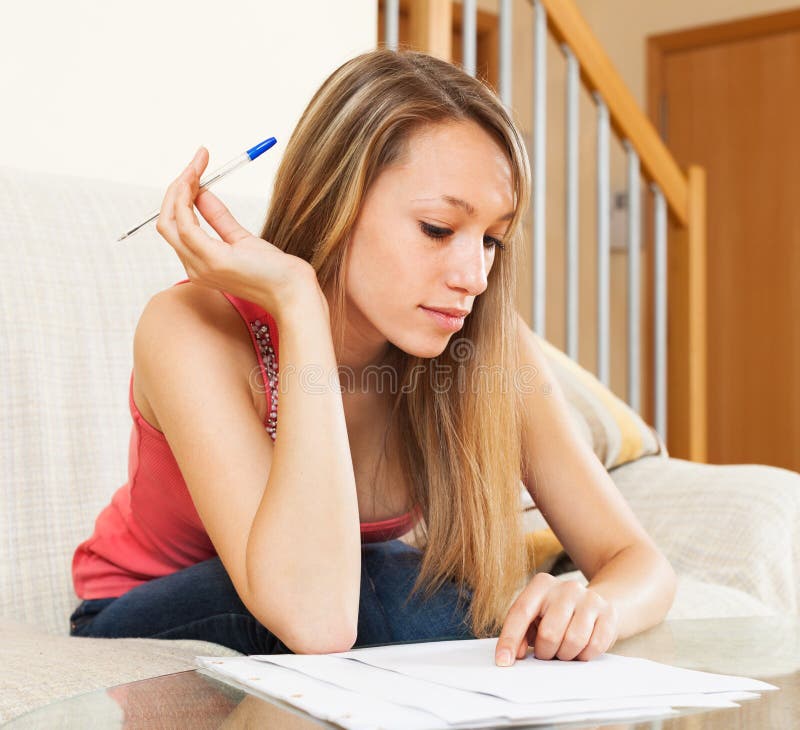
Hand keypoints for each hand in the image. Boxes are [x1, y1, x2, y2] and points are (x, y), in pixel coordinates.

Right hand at [156, 147, 319, 316]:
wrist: (292, 291)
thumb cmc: (273, 271)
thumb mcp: (242, 239)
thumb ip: (219, 219)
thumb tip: (203, 194)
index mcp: (199, 263)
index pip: (175, 225)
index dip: (181, 196)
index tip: (197, 170)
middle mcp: (194, 267)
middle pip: (166, 221)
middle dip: (177, 187)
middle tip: (196, 162)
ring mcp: (201, 266)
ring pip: (170, 220)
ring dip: (181, 187)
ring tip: (198, 165)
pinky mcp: (213, 260)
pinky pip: (186, 225)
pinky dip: (186, 200)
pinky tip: (198, 182)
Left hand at [494, 572, 618, 664]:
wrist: (596, 603)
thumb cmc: (557, 614)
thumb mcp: (536, 617)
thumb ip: (520, 633)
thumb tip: (512, 655)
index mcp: (541, 584)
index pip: (520, 612)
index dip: (510, 639)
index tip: (503, 662)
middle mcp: (566, 587)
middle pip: (549, 633)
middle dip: (545, 652)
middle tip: (547, 653)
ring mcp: (589, 598)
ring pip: (573, 641)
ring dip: (565, 655)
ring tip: (563, 650)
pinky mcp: (608, 613)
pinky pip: (595, 646)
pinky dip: (585, 655)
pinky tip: (581, 648)